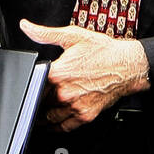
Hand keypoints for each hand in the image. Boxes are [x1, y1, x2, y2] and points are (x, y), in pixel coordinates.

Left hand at [20, 19, 149, 131]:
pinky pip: (63, 127)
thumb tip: (26, 26)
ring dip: (42, 115)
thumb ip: (45, 33)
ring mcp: (75, 106)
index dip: (28, 85)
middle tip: (33, 97)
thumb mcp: (73, 36)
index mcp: (58, 73)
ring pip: (48, 118)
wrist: (128, 66)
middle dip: (35, 100)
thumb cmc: (103, 51)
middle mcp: (64, 92)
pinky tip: (52, 123)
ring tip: (38, 111)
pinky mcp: (85, 116)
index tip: (28, 85)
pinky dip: (55, 126)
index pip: (32, 85)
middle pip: (38, 102)